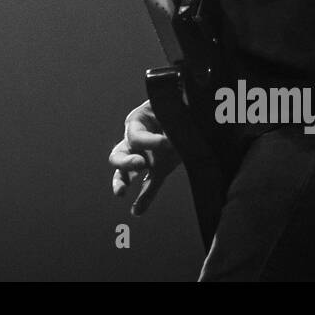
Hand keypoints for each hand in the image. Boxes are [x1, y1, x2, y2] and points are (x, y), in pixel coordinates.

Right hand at [109, 100, 180, 215]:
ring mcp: (146, 155)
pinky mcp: (160, 168)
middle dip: (126, 162)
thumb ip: (173, 120)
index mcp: (138, 120)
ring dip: (122, 181)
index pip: (135, 135)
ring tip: (121, 192)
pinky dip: (144, 199)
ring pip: (125, 172)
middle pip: (119, 154)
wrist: (195, 110)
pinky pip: (148, 185)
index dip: (150, 141)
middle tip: (140, 165)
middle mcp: (137, 140)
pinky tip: (137, 211)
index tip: (168, 142)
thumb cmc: (182, 103)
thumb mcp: (176, 107)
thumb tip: (172, 140)